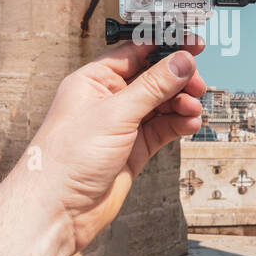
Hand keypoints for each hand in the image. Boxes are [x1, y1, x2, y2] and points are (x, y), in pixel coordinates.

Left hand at [28, 38, 205, 253]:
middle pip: (152, 78)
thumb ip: (152, 87)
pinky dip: (178, 124)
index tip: (193, 46)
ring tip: (193, 108)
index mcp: (93, 81)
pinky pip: (162, 129)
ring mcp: (121, 126)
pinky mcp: (132, 149)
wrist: (58, 210)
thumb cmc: (65, 160)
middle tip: (197, 83)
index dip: (165, 47)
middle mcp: (107, 101)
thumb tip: (179, 62)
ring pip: (160, 105)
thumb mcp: (114, 114)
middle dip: (177, 79)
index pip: (135, 53)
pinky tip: (189, 123)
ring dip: (180, 103)